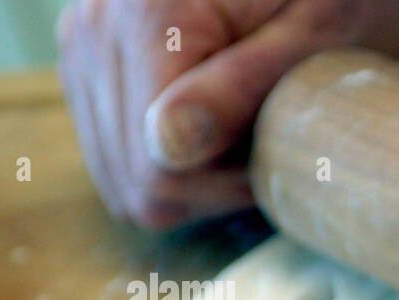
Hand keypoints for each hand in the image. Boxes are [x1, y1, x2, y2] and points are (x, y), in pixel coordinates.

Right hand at [56, 0, 398, 228]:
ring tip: (246, 133)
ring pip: (122, 179)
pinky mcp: (87, 66)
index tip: (280, 151)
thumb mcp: (314, 35)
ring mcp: (83, 49)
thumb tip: (168, 145)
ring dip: (191, 180)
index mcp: (148, 13)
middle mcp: (97, 28)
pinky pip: (116, 159)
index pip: (160, 167)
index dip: (229, 184)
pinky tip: (217, 132)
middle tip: (270, 143)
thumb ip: (243, 87)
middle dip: (211, 185)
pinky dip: (170, 165)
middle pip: (136, 179)